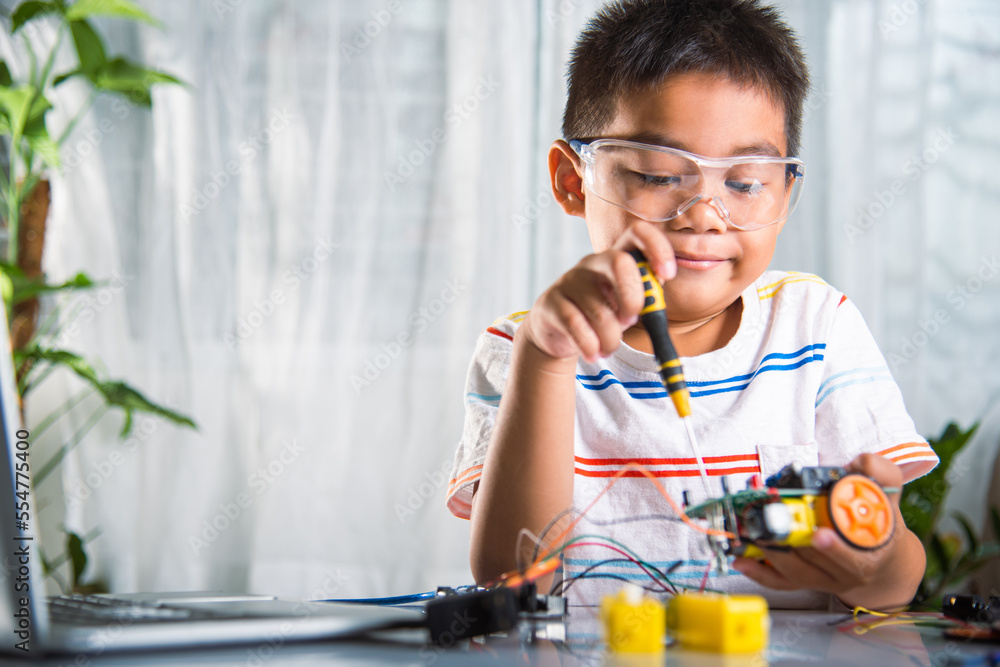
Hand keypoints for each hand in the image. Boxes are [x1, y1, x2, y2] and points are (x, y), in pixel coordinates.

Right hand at [520, 221, 676, 361]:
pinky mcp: (551, 302)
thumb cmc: (600, 314)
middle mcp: (592, 263)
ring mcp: (569, 280)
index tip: (667, 274)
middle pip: (620, 262)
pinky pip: (578, 328)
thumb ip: (646, 298)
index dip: (657, 247)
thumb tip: (656, 305)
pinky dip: (592, 347)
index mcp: (616, 256)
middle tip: (630, 321)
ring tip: (608, 346)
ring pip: (601, 311)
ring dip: (612, 339)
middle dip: (633, 299)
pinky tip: (593, 352)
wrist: (557, 330)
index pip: (638, 232)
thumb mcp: (625, 303)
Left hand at [732, 454, 924, 609]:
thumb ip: (878, 473)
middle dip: (792, 539)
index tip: (820, 534)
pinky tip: (742, 559)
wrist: (884, 558)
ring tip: (750, 531)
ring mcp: (826, 578)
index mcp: (873, 550)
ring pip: (796, 570)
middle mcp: (848, 570)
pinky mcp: (807, 581)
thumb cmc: (880, 521)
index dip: (836, 546)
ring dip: (770, 551)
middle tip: (772, 522)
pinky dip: (760, 572)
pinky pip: (782, 581)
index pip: (855, 553)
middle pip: (817, 560)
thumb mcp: (887, 493)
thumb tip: (857, 463)